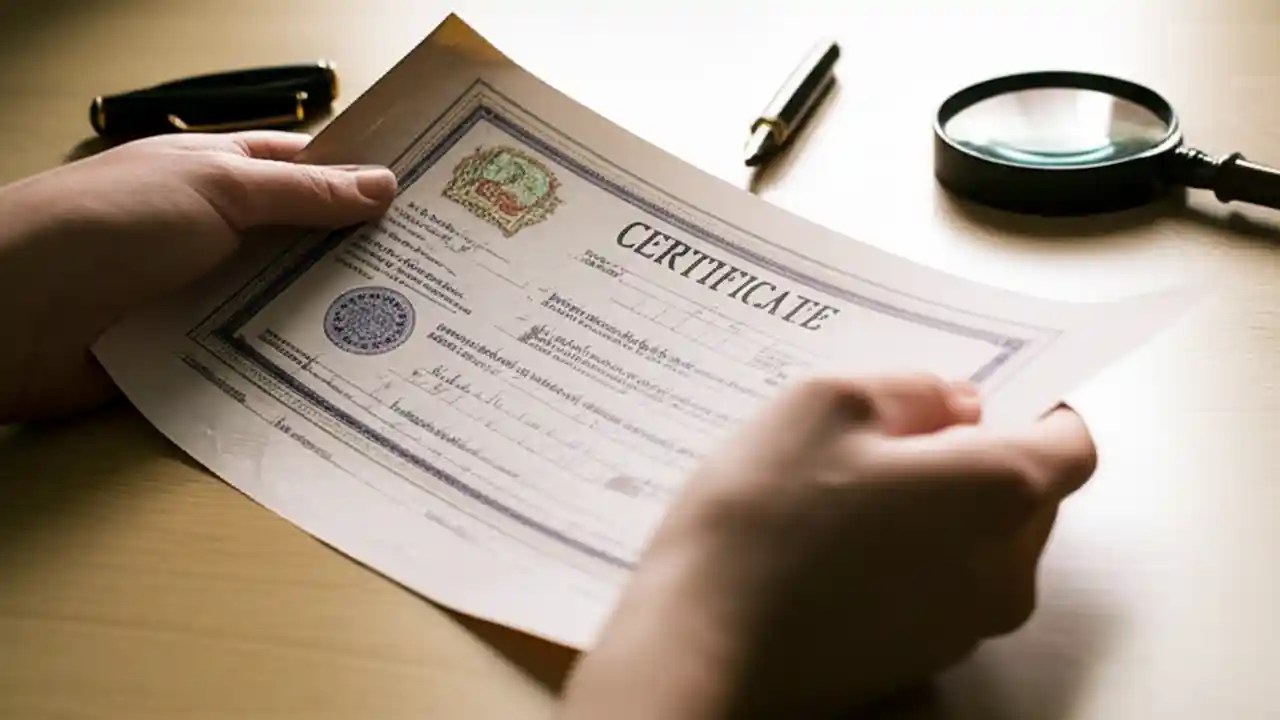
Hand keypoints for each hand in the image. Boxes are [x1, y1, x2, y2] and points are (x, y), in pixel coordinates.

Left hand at [0, 132, 395, 421]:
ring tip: (412, 329)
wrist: (14, 311)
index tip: (427, 202)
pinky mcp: (196, 350)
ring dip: (334, 315)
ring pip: (288, 302)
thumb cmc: (105, 224)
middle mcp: (220, 233)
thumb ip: (302, 194)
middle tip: (438, 277)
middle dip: (362, 257)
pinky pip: (258, 354)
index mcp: (222, 175)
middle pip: (306, 243)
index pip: (308, 170)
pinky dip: (294, 363)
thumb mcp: (217, 190)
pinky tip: (349, 375)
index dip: (363, 181)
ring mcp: (207, 293)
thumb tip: (382, 186)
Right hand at [561, 375, 1095, 718]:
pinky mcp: (920, 663)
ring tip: (846, 492)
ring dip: (937, 512)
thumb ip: (909, 390)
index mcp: (998, 494)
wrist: (700, 646)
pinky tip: (832, 546)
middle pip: (1026, 499)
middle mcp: (1003, 571)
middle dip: (974, 460)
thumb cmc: (763, 516)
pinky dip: (907, 560)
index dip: (1035, 410)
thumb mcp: (825, 403)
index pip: (1070, 444)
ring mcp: (964, 629)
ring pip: (979, 547)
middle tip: (889, 438)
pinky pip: (938, 591)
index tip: (977, 398)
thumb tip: (954, 405)